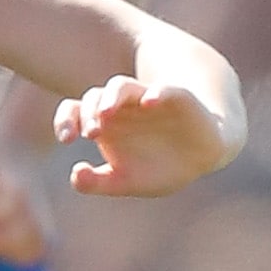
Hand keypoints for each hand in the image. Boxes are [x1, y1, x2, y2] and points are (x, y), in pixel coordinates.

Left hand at [0, 136, 53, 266]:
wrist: (22, 151)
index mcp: (19, 182)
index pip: (15, 204)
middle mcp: (35, 202)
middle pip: (33, 228)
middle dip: (7, 242)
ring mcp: (41, 215)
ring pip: (39, 243)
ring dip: (13, 253)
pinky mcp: (41, 227)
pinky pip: (38, 249)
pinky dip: (20, 258)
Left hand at [53, 75, 233, 197]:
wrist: (203, 157)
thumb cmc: (160, 167)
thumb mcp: (127, 181)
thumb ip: (98, 183)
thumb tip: (75, 174)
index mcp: (105, 125)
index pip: (75, 112)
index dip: (66, 120)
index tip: (67, 138)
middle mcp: (121, 107)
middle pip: (95, 97)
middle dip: (90, 112)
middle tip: (92, 132)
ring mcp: (146, 99)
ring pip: (122, 87)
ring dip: (112, 98)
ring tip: (107, 114)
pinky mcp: (175, 97)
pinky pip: (163, 89)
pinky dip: (156, 93)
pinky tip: (149, 102)